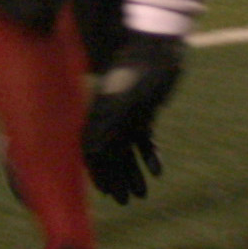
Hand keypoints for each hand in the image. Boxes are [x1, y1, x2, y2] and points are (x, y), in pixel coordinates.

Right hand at [83, 31, 186, 204]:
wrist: (156, 46)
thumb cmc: (138, 72)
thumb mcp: (124, 102)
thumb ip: (106, 126)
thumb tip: (90, 154)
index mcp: (98, 115)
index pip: (92, 152)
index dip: (98, 174)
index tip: (107, 195)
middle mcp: (108, 117)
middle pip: (110, 156)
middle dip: (117, 180)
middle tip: (128, 202)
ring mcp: (125, 114)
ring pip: (127, 150)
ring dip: (134, 172)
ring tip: (143, 194)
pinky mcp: (142, 110)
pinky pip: (143, 138)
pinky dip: (149, 154)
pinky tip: (157, 170)